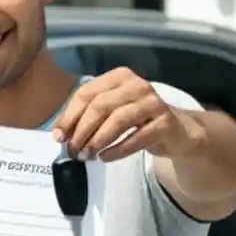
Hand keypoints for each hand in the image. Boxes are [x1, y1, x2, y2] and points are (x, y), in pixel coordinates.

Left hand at [52, 67, 200, 161]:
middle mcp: (137, 85)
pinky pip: (136, 137)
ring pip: (118, 120)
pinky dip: (117, 149)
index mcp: (119, 77)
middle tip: (73, 151)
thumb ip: (85, 118)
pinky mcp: (165, 122)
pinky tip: (105, 158)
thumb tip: (59, 134)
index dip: (69, 116)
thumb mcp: (110, 113)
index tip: (58, 137)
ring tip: (87, 156)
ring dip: (98, 141)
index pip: (87, 93)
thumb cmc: (136, 120)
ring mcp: (153, 102)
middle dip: (82, 131)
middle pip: (100, 106)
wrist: (176, 131)